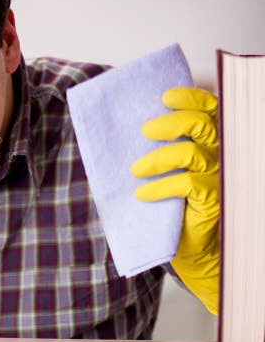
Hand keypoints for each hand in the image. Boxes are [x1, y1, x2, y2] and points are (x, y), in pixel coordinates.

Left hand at [130, 87, 218, 314]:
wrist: (191, 244)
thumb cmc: (174, 202)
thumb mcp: (163, 169)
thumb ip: (157, 146)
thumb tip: (123, 128)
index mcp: (209, 141)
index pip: (209, 110)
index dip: (191, 99)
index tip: (166, 96)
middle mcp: (219, 154)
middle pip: (201, 124)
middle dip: (171, 122)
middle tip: (145, 131)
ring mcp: (219, 176)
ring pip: (192, 152)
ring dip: (158, 158)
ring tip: (135, 169)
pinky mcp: (213, 199)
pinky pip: (188, 183)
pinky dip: (160, 186)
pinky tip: (143, 194)